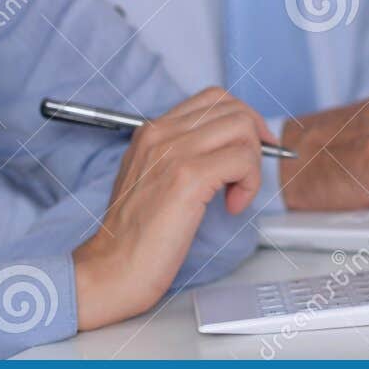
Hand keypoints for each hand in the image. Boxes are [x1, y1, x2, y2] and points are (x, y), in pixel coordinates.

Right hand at [73, 88, 270, 330]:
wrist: (112, 268)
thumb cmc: (135, 236)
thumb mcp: (153, 179)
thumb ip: (183, 156)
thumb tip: (231, 148)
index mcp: (152, 131)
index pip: (214, 99)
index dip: (242, 121)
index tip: (250, 149)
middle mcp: (161, 134)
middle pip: (233, 109)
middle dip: (255, 140)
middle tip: (249, 174)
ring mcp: (174, 152)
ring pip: (242, 129)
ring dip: (253, 162)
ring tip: (237, 192)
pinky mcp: (188, 177)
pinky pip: (243, 159)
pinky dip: (250, 183)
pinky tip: (233, 206)